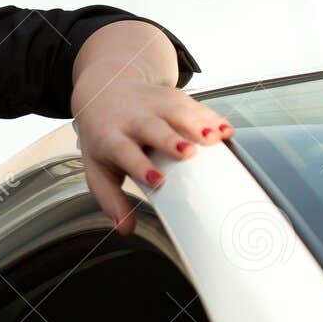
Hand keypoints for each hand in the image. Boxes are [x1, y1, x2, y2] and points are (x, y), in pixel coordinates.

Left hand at [70, 68, 233, 236]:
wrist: (102, 93)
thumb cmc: (104, 137)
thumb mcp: (97, 168)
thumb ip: (110, 199)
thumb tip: (125, 228)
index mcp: (111, 139)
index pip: (124, 152)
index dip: (140, 166)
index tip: (157, 180)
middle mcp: (132, 120)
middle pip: (151, 128)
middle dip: (170, 140)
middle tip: (188, 153)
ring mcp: (152, 105)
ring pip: (175, 111)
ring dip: (196, 123)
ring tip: (214, 138)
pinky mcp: (170, 97)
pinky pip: (192, 104)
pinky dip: (210, 116)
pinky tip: (224, 130)